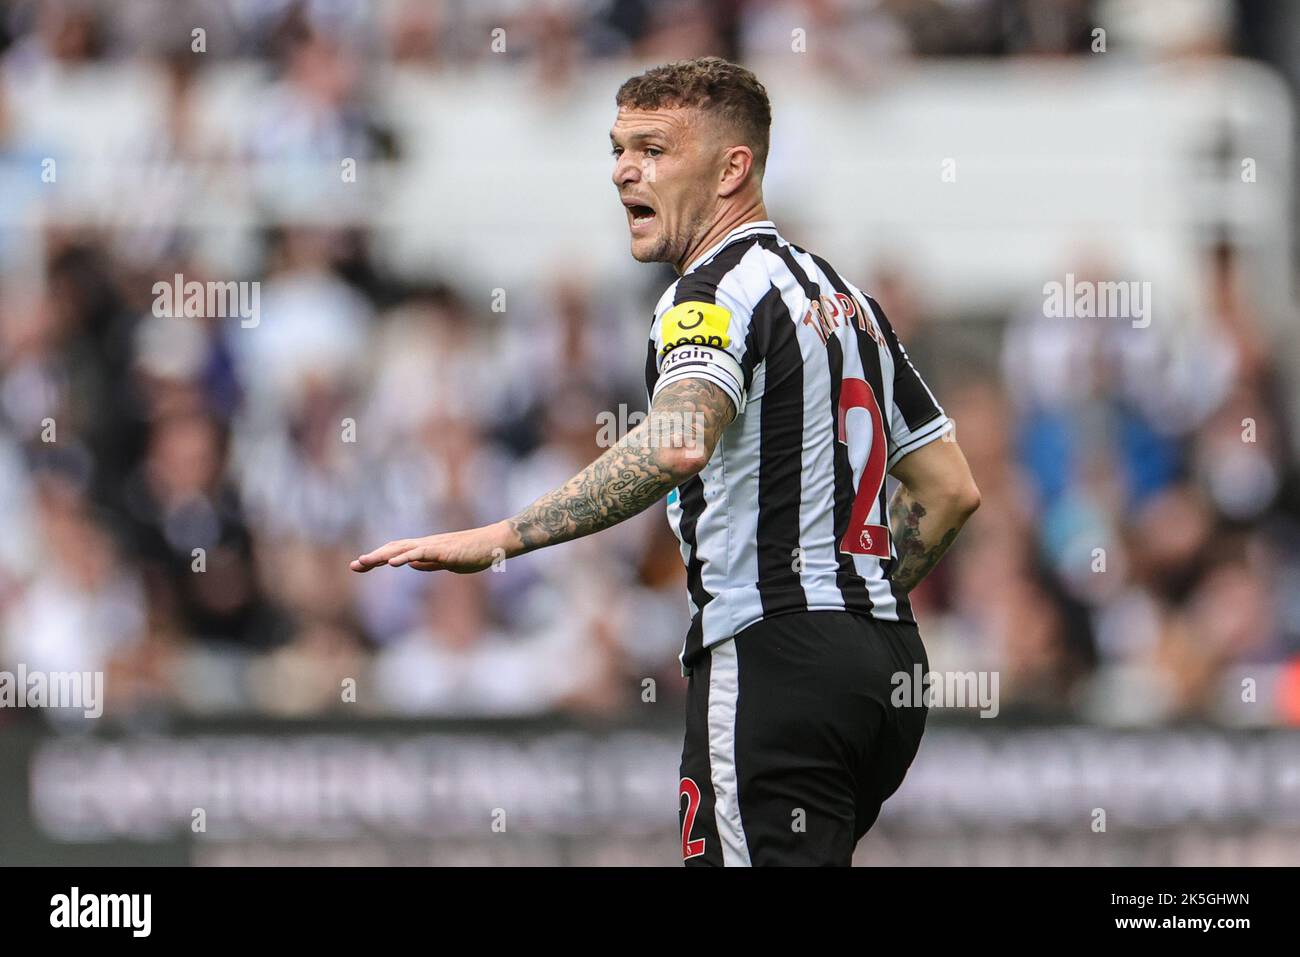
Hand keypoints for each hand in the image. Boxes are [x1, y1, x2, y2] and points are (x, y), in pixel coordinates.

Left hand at [350, 522, 518, 573]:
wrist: (495, 544)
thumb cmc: (475, 553)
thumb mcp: (447, 563)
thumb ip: (429, 564)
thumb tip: (411, 565)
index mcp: (425, 548)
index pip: (395, 551)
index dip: (377, 558)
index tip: (359, 566)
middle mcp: (426, 544)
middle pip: (393, 548)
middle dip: (373, 557)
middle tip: (353, 566)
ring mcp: (434, 546)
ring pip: (403, 549)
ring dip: (382, 555)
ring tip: (364, 561)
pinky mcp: (445, 550)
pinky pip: (422, 553)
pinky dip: (406, 557)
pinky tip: (393, 563)